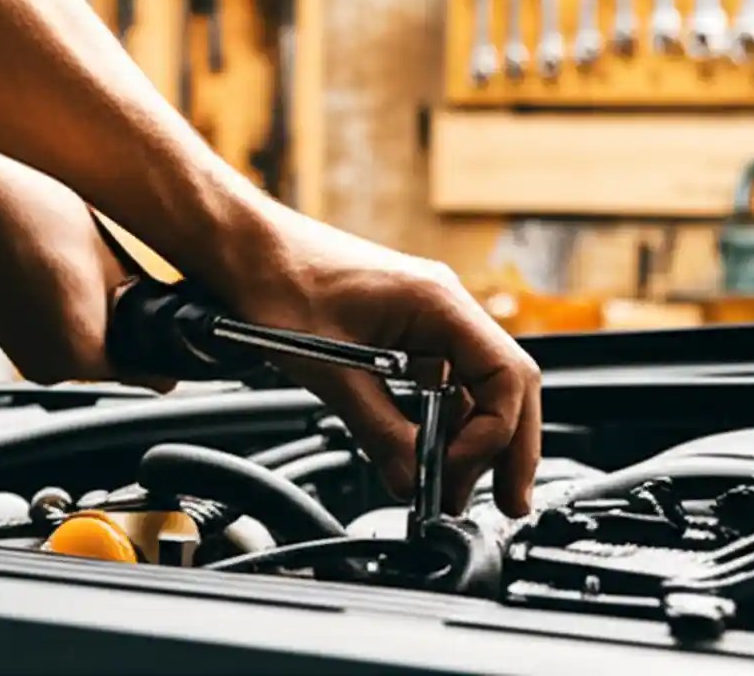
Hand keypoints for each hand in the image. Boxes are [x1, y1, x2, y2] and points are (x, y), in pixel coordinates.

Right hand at [0, 136, 173, 391]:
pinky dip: (63, 304)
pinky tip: (52, 265)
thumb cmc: (25, 214)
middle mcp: (49, 368)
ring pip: (85, 340)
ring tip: (77, 261)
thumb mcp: (110, 255)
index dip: (165, 343)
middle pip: (116, 355)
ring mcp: (22, 352)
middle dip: (128, 321)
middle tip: (119, 273)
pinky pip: (52, 328)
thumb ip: (146, 297)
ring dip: (95, 310)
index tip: (169, 315)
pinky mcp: (3, 333)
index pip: (149, 372)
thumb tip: (172, 319)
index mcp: (81, 357)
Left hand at [212, 198, 540, 518]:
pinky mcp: (407, 332)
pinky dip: (441, 424)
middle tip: (506, 503)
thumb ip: (379, 431)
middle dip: (508, 447)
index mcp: (438, 303)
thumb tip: (411, 481)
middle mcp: (444, 307)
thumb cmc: (279, 283)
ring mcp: (428, 319)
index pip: (506, 377)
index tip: (459, 475)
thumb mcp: (331, 372)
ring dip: (471, 440)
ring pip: (476, 388)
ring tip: (451, 489)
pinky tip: (427, 455)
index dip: (496, 437)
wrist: (245, 250)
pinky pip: (442, 384)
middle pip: (506, 385)